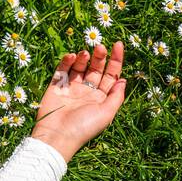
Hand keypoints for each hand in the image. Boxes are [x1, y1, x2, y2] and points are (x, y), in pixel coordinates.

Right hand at [31, 42, 126, 162]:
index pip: (111, 75)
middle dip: (100, 56)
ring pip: (80, 66)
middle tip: (100, 46)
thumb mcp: (106, 114)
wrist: (57, 136)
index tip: (118, 44)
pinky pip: (63, 69)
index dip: (116, 60)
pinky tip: (72, 56)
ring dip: (84, 57)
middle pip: (96, 68)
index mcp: (101, 99)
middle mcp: (87, 92)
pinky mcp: (56, 86)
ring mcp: (71, 88)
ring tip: (85, 53)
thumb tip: (124, 80)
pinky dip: (67, 60)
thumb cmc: (84, 128)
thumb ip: (116, 97)